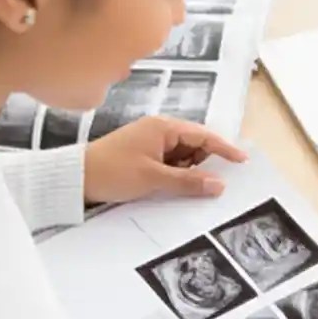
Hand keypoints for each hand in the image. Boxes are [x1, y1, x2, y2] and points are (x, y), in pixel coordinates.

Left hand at [84, 116, 247, 203]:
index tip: (242, 161)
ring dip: (189, 172)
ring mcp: (149, 143)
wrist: (75, 179)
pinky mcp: (142, 156)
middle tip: (215, 185)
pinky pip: (168, 163)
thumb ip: (188, 182)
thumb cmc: (112, 172)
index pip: (203, 135)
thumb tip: (218, 184)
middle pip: (194, 145)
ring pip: (182, 156)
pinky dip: (175, 175)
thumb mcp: (153, 179)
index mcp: (163, 127)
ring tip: (191, 190)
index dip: (224, 148)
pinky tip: (176, 189)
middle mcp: (158, 131)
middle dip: (205, 163)